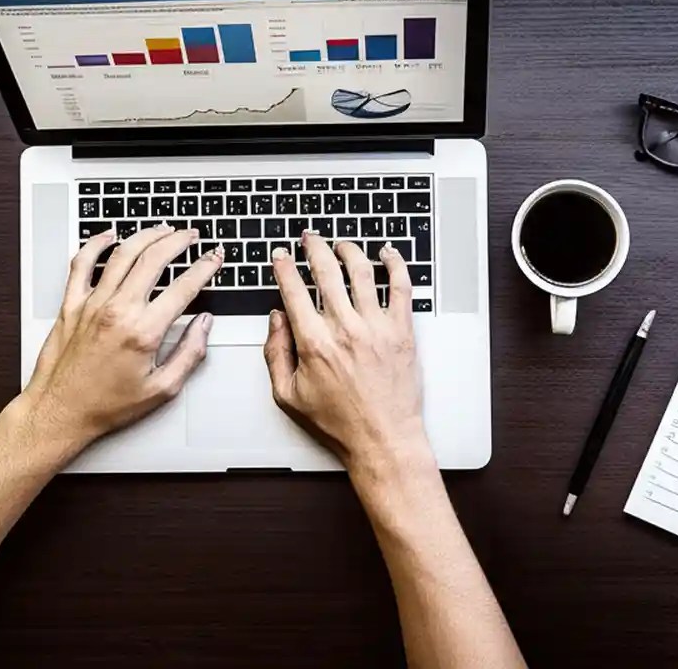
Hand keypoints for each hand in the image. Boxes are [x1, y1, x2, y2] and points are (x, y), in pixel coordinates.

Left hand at [8, 224, 222, 454]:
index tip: (214, 258)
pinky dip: (95, 244)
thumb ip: (189, 353)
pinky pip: (82, 264)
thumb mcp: (162, 389)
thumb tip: (204, 325)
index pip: (183, 287)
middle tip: (191, 236)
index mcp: (143, 332)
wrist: (60, 412)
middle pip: (153, 259)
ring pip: (122, 254)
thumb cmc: (106, 405)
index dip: (204, 268)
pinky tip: (108, 235)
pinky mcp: (71, 305)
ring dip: (146, 235)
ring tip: (162, 230)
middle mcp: (117, 311)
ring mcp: (92, 304)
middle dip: (178, 241)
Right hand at [263, 232, 430, 473]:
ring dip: (348, 250)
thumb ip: (276, 354)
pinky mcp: (401, 331)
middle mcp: (345, 329)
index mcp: (314, 343)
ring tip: (341, 244)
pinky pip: (401, 286)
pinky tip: (387, 254)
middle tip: (309, 239)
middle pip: (326, 271)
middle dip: (313, 248)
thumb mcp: (288, 396)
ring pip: (361, 271)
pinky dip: (395, 264)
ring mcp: (376, 327)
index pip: (293, 290)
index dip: (284, 267)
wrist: (383, 439)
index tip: (282, 256)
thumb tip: (276, 320)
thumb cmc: (339, 423)